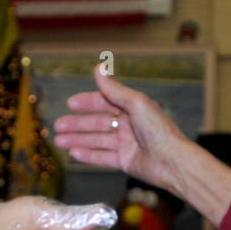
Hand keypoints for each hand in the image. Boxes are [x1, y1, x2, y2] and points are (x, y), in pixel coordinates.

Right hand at [51, 68, 230, 224]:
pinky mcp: (125, 162)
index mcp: (133, 108)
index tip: (70, 104)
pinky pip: (103, 157)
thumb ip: (114, 89)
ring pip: (97, 140)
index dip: (87, 103)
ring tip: (59, 141)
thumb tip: (98, 67)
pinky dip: (88, 155)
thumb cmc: (159, 130)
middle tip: (58, 126)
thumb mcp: (135, 104)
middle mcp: (129, 125)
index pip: (105, 102)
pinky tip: (74, 153)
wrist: (172, 162)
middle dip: (77, 124)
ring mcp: (127, 144)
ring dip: (78, 140)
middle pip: (98, 123)